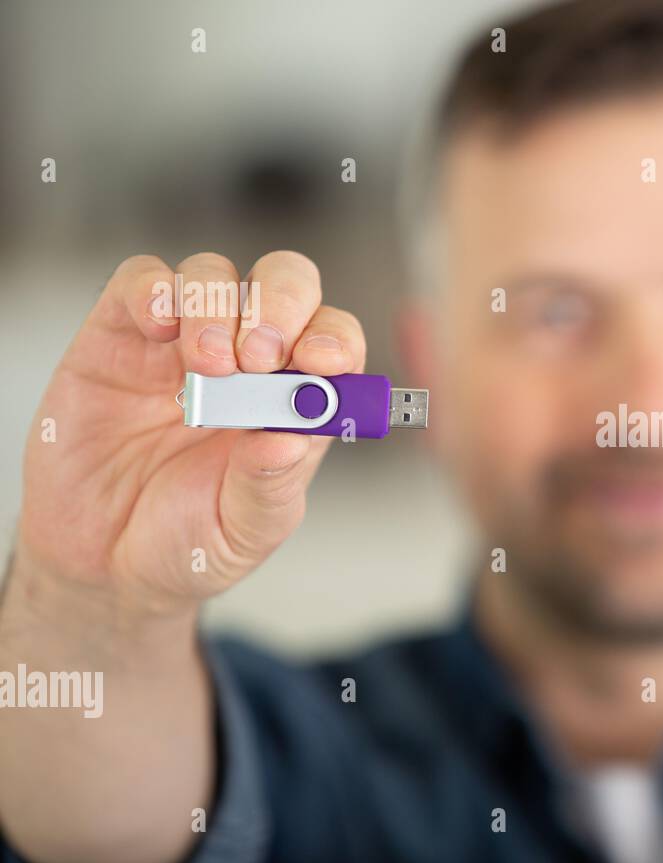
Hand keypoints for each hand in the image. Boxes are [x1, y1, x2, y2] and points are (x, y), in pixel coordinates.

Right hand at [14, 251, 365, 616]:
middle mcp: (248, 362)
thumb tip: (291, 439)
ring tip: (206, 366)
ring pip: (216, 275)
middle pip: (285, 285)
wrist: (101, 562)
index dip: (334, 340)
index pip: (335, 343)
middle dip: (280, 306)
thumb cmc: (187, 542)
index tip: (320, 362)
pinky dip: (154, 291)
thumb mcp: (243, 531)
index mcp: (294, 403)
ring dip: (218, 307)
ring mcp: (184, 343)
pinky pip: (143, 281)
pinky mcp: (120, 336)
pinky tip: (158, 330)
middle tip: (260, 358)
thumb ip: (268, 486)